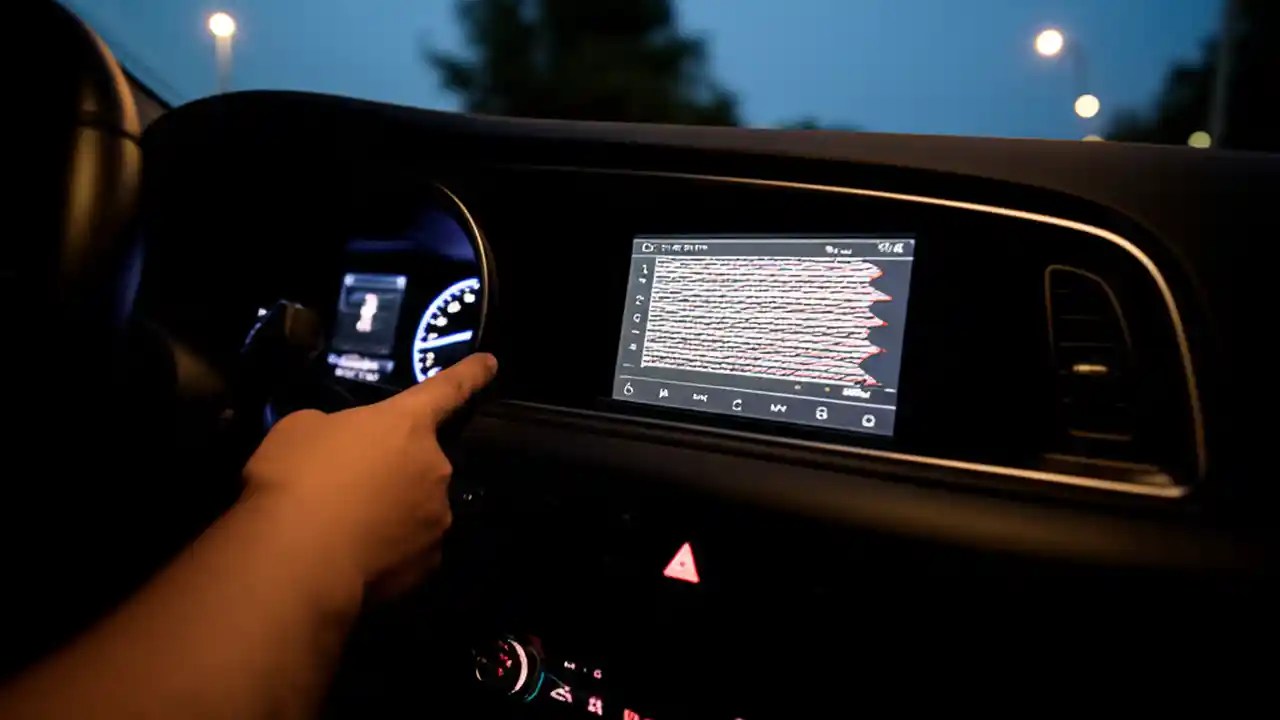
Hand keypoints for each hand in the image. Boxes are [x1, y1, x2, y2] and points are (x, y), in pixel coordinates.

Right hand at [242, 353, 496, 595]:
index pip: (448, 389)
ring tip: (346, 528)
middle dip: (395, 470)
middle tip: (349, 487)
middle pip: (421, 461)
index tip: (491, 363)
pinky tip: (354, 558)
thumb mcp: (301, 430)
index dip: (470, 374)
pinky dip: (389, 551)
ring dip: (392, 512)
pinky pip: (410, 549)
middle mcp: (435, 467)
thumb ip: (333, 429)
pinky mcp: (429, 565)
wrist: (298, 562)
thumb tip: (340, 447)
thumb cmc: (296, 479)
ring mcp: (437, 519)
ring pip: (417, 507)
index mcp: (407, 423)